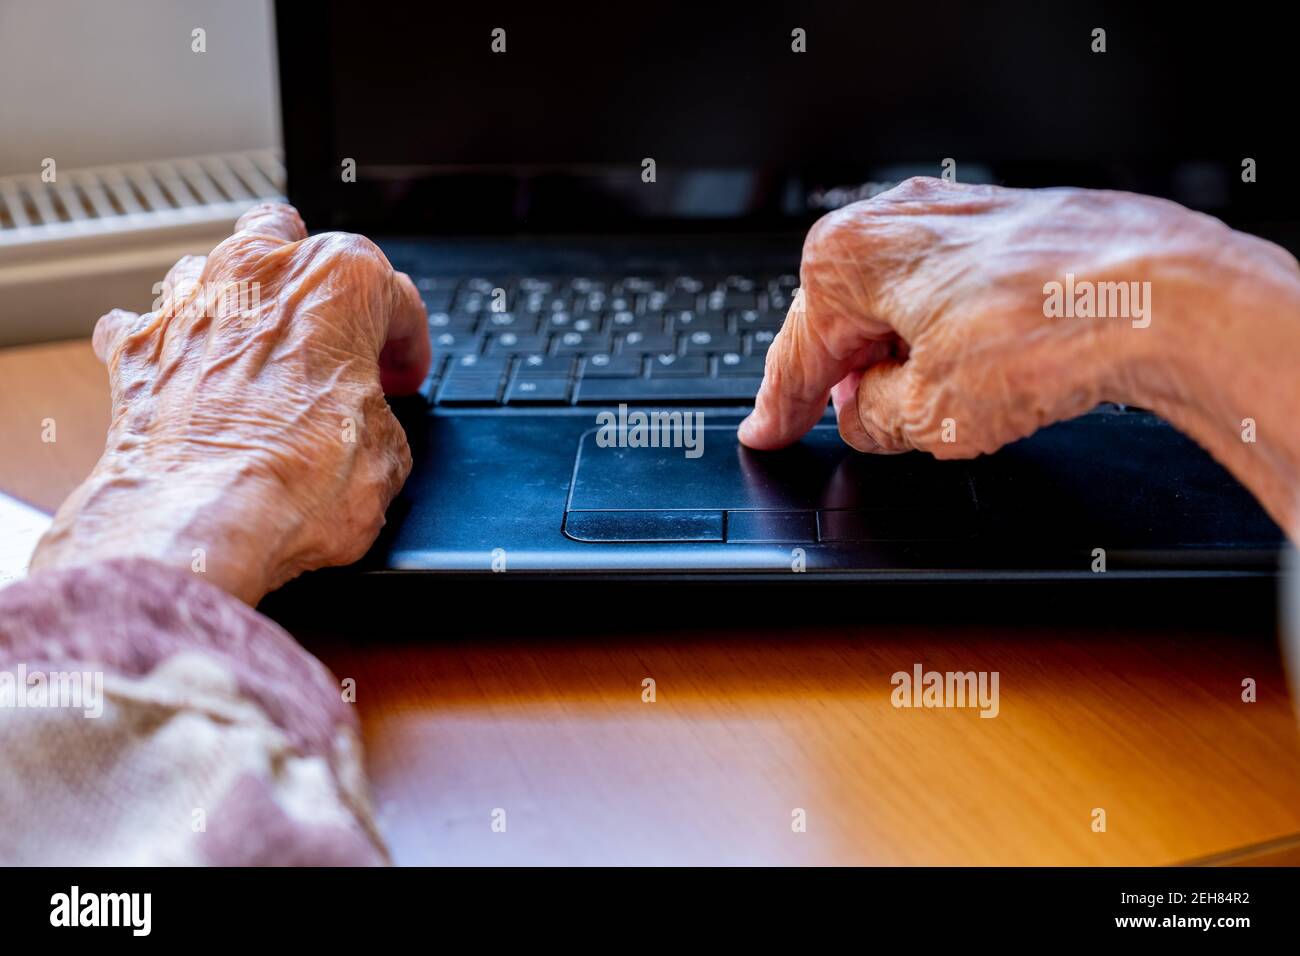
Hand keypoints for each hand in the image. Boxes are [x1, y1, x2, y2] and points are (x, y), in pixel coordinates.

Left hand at [30, 203, 429, 602]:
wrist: (202, 521)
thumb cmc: (301, 482)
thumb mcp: (391, 455)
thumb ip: (379, 414)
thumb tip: (369, 427)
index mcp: (339, 281)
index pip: (392, 294)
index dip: (406, 343)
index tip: (402, 374)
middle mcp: (259, 272)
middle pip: (290, 240)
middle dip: (310, 280)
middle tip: (328, 336)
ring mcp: (191, 302)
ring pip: (216, 268)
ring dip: (239, 304)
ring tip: (257, 357)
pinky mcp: (136, 347)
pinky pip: (152, 325)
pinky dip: (173, 349)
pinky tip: (191, 383)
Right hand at [738, 177, 1299, 535]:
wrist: (1167, 299)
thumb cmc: (1051, 333)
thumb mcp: (926, 415)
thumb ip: (868, 420)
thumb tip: (863, 414)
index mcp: (850, 257)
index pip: (797, 352)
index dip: (780, 406)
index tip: (767, 431)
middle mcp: (897, 219)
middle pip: (846, 319)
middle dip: (847, 377)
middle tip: (853, 427)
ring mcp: (956, 214)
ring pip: (901, 303)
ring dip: (906, 358)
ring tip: (944, 405)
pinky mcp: (1008, 226)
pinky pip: (951, 289)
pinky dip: (951, 335)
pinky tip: (984, 372)